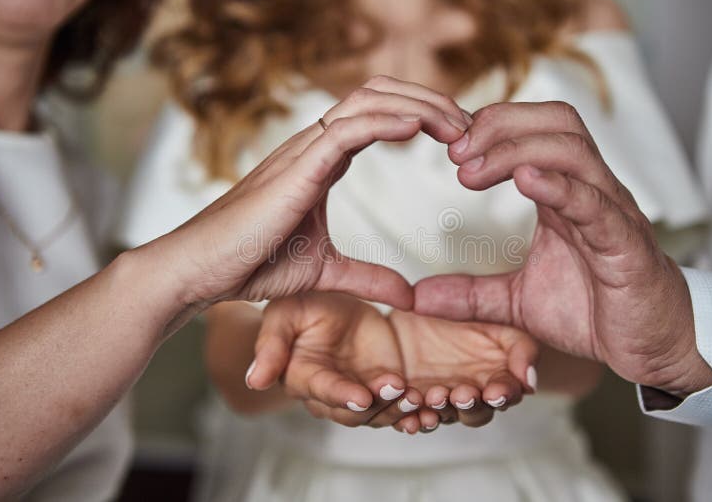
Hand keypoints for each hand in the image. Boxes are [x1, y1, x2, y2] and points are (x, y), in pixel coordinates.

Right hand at [140, 76, 469, 310]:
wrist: (199, 273)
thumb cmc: (250, 266)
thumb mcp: (326, 273)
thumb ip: (368, 277)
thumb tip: (407, 296)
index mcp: (322, 162)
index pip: (379, 117)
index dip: (422, 117)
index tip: (460, 139)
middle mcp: (314, 146)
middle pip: (380, 96)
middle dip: (430, 101)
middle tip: (470, 125)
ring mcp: (303, 152)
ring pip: (368, 102)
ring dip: (419, 106)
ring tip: (458, 125)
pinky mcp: (295, 168)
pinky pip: (346, 130)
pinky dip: (385, 122)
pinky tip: (419, 128)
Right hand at [247, 292, 536, 433]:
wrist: (331, 300)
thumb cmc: (304, 307)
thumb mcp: (285, 314)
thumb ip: (273, 345)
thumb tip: (254, 380)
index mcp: (309, 378)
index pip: (327, 391)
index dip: (344, 395)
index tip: (365, 394)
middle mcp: (341, 394)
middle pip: (365, 411)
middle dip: (390, 408)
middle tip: (413, 398)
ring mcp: (371, 393)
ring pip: (395, 411)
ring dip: (417, 410)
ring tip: (439, 402)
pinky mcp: (397, 386)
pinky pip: (418, 400)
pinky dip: (436, 401)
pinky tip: (457, 397)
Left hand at [414, 102, 711, 396]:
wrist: (651, 346)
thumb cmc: (595, 310)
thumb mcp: (517, 301)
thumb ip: (469, 294)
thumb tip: (417, 298)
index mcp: (564, 194)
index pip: (532, 131)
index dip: (488, 127)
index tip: (445, 143)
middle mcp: (590, 191)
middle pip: (555, 122)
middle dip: (500, 124)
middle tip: (453, 151)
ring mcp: (612, 213)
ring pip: (573, 150)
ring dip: (517, 149)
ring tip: (471, 171)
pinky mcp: (627, 245)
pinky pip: (597, 203)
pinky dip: (561, 187)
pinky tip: (526, 181)